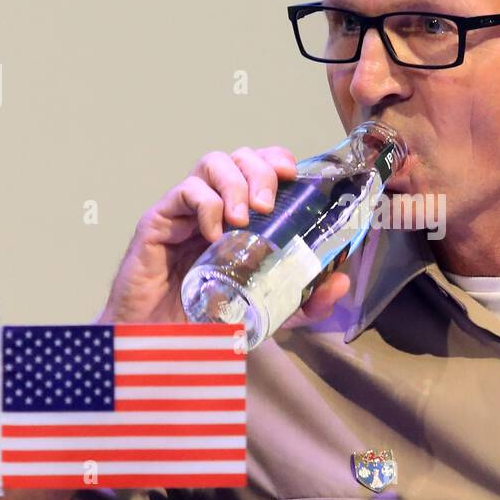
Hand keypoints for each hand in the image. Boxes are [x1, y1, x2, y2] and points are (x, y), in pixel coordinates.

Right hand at [97, 146, 351, 326]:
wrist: (160, 342)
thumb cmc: (209, 317)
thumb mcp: (272, 309)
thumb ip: (306, 300)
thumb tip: (340, 283)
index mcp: (242, 214)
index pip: (262, 166)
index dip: (277, 160)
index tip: (293, 175)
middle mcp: (216, 204)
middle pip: (241, 157)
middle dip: (259, 171)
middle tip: (267, 205)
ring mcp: (187, 210)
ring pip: (212, 163)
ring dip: (233, 182)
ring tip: (241, 218)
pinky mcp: (160, 221)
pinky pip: (183, 192)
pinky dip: (204, 205)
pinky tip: (213, 233)